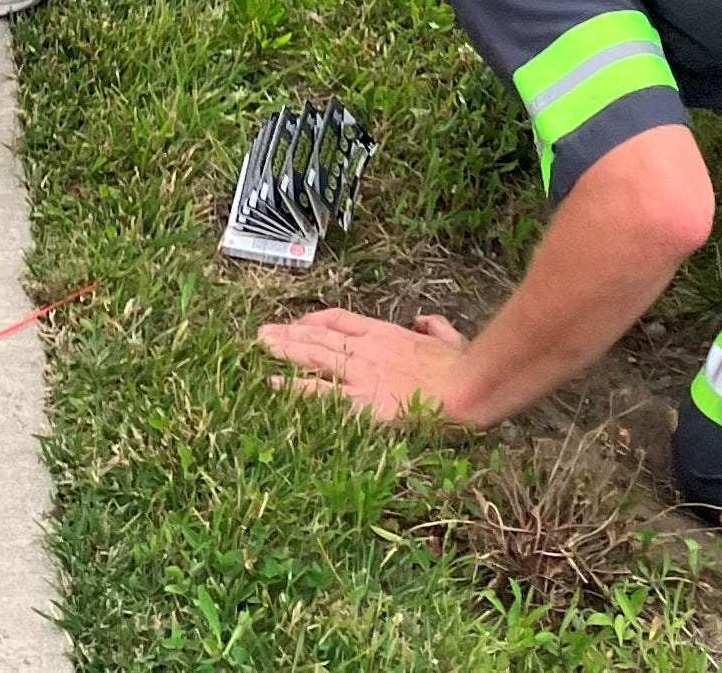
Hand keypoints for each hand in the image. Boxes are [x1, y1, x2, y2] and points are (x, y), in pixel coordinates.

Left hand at [260, 307, 470, 422]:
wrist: (461, 389)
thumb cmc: (458, 367)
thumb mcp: (448, 338)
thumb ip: (433, 326)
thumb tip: (423, 322)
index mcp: (383, 333)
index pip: (340, 321)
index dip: (315, 321)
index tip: (299, 324)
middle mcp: (365, 349)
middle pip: (318, 336)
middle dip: (288, 334)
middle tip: (263, 333)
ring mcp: (359, 374)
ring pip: (312, 357)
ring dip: (283, 351)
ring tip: (260, 346)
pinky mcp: (358, 401)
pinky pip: (318, 392)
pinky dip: (293, 387)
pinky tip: (272, 384)